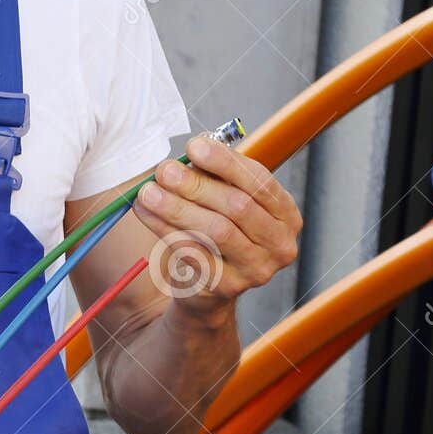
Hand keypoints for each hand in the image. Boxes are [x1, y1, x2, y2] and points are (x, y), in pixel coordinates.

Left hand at [133, 131, 302, 312]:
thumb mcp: (227, 200)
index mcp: (286, 215)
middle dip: (197, 185)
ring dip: (177, 207)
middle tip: (165, 170)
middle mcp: (279, 244)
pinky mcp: (227, 287)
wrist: (212, 286)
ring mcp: (256, 269)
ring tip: (149, 192)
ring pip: (215, 231)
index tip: (193, 147)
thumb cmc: (221, 231)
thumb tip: (193, 150)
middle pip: (238, 206)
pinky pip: (194, 253)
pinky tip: (146, 213)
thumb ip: (218, 176)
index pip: (259, 182)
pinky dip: (166, 229)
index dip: (225, 162)